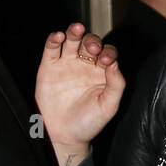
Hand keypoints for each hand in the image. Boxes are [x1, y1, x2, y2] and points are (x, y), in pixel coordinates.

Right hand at [35, 22, 124, 165]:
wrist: (64, 136)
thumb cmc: (89, 123)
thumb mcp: (108, 106)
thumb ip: (116, 84)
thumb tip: (115, 63)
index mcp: (102, 72)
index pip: (107, 53)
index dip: (108, 52)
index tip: (107, 60)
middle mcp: (85, 64)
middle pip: (90, 43)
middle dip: (92, 42)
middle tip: (92, 48)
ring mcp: (66, 64)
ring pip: (71, 41)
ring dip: (74, 32)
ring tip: (77, 29)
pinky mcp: (49, 67)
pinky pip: (51, 49)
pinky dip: (53, 39)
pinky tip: (58, 36)